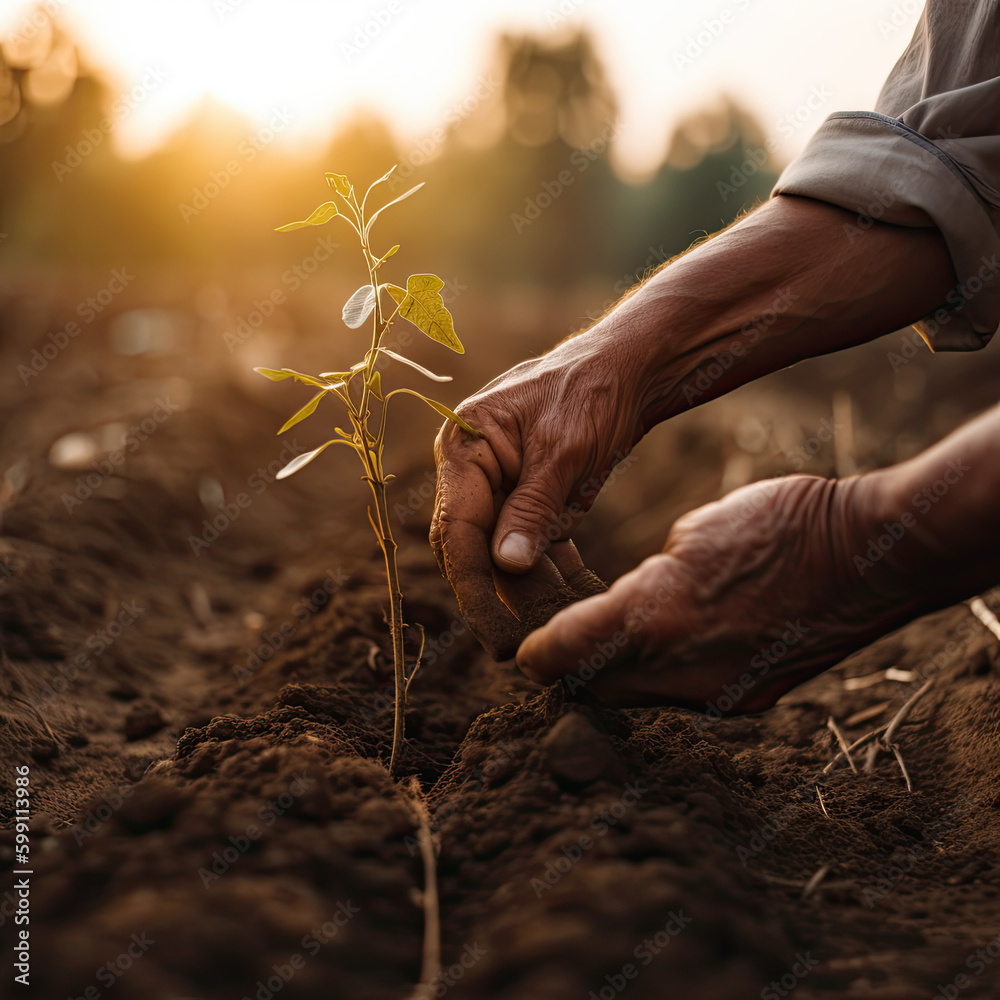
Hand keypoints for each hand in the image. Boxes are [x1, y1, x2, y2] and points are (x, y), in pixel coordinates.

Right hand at [429, 326, 642, 659]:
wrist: (632, 365)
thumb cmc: (592, 389)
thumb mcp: (565, 449)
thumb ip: (533, 507)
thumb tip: (506, 567)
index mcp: (464, 446)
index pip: (458, 528)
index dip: (473, 585)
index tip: (495, 634)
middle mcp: (474, 470)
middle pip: (474, 548)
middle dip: (499, 598)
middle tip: (522, 648)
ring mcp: (502, 486)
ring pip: (506, 555)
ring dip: (532, 592)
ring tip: (563, 626)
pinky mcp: (532, 498)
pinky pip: (535, 544)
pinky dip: (556, 571)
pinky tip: (580, 596)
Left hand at [515, 474, 928, 711]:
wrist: (869, 557)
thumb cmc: (782, 524)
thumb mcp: (696, 530)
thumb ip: (647, 581)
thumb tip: (624, 611)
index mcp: (657, 615)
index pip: (567, 654)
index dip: (537, 654)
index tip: (523, 648)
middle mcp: (680, 670)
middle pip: (595, 689)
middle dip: (568, 671)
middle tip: (553, 646)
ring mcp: (717, 694)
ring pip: (637, 699)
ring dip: (613, 677)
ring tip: (605, 644)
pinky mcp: (745, 702)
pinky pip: (680, 698)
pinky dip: (659, 679)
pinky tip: (666, 648)